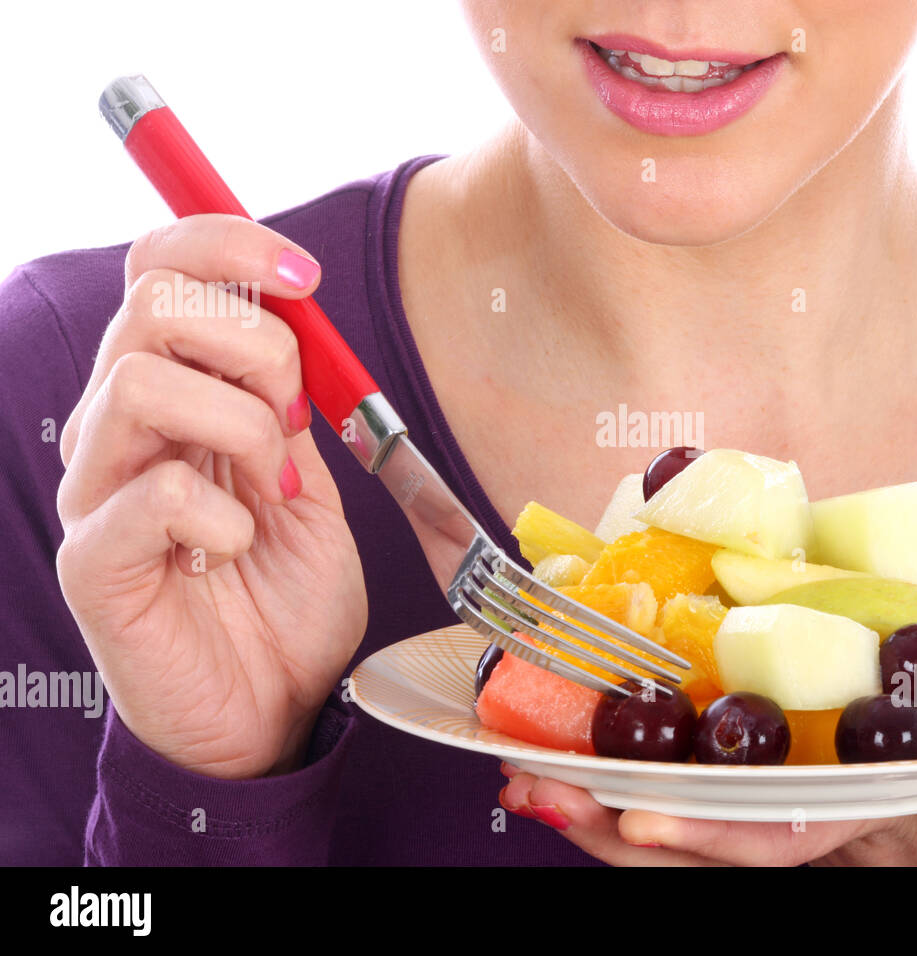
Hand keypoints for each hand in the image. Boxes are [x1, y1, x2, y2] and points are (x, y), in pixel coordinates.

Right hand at [56, 215, 366, 779]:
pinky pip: (152, 491)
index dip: (225, 243)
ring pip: (139, 380)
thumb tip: (289, 309)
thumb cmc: (284, 597)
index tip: (304, 272)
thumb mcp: (309, 481)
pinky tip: (234, 549)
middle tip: (292, 422)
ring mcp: (97, 492)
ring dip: (240, 427)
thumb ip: (286, 403)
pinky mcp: (94, 561)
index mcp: (173, 396)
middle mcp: (120, 429)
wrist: (273, 709)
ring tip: (271, 492)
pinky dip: (222, 515)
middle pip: (148, 304)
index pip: (159, 272)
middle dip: (253, 343)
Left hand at [497, 764, 916, 865]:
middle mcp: (811, 828)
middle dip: (615, 825)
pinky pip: (711, 789)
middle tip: (532, 788)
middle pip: (703, 839)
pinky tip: (593, 750)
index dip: (706, 835)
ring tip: (532, 775)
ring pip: (694, 815)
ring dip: (611, 798)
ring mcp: (795, 812)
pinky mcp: (791, 788)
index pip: (774, 841)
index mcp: (860, 832)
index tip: (635, 822)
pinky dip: (651, 776)